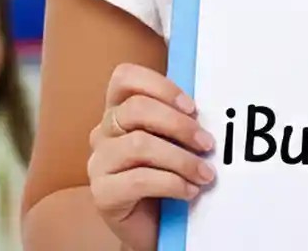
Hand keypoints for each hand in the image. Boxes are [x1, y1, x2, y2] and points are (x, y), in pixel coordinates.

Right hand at [88, 63, 215, 250]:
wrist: (152, 229)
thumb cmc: (166, 180)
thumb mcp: (174, 144)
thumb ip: (179, 122)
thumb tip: (206, 111)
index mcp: (119, 112)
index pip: (125, 78)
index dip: (160, 86)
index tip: (192, 107)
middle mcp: (103, 133)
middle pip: (136, 109)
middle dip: (180, 125)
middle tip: (208, 144)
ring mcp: (99, 163)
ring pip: (140, 145)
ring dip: (182, 159)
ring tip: (205, 174)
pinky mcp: (102, 193)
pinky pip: (139, 179)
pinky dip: (172, 183)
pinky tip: (189, 192)